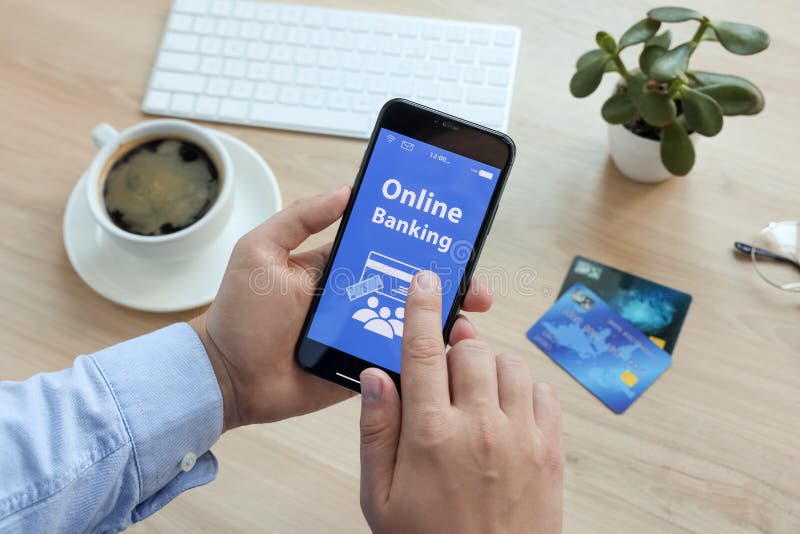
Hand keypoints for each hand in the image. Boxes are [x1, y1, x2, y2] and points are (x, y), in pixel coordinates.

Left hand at [190, 187, 494, 430]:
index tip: (452, 238)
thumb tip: (344, 191)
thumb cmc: (239, 313)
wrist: (228, 375)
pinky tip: (450, 354)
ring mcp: (362, 334)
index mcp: (340, 267)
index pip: (390, 250)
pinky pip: (399, 362)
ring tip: (470, 318)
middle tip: (477, 286)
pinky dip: (425, 358)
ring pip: (412, 325)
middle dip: (448, 284)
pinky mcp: (361, 367)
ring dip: (444, 320)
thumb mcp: (260, 251)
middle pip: (411, 288)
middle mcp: (357, 298)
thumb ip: (299, 218)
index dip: (421, 244)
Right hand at [359, 271, 563, 533]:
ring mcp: (521, 436)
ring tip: (474, 396)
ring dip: (488, 368)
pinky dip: (524, 390)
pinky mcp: (550, 450)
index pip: (422, 352)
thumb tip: (376, 376)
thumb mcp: (380, 496)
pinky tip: (505, 412)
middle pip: (471, 349)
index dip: (421, 309)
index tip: (425, 281)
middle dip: (454, 349)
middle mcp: (479, 426)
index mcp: (430, 435)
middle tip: (443, 369)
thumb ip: (376, 431)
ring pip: (510, 363)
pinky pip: (543, 392)